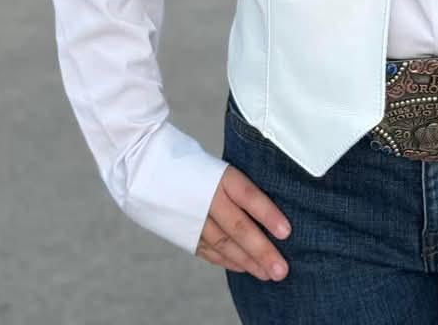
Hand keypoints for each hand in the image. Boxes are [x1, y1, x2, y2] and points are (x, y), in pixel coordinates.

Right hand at [196, 165, 290, 281]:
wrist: (150, 168)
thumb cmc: (196, 164)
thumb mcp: (220, 163)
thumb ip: (241, 182)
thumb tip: (275, 196)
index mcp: (219, 176)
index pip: (248, 196)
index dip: (268, 214)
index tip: (286, 232)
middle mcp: (206, 200)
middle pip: (238, 228)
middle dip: (261, 251)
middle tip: (281, 270)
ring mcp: (194, 219)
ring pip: (224, 245)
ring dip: (248, 262)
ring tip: (269, 274)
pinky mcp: (185, 234)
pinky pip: (209, 252)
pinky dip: (228, 262)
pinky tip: (245, 268)